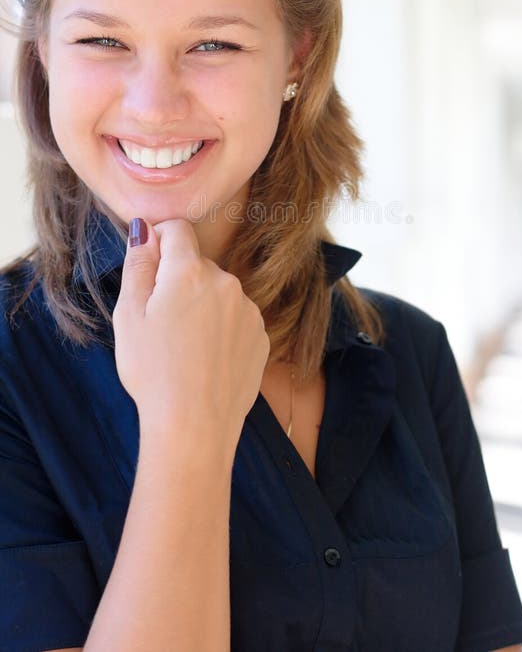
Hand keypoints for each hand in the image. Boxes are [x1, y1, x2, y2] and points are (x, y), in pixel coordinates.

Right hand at [112, 218, 269, 451]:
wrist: (194, 425)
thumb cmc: (152, 371)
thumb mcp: (129, 315)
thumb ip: (139, 264)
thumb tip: (145, 228)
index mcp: (189, 272)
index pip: (177, 230)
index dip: (160, 241)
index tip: (149, 265)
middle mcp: (226, 281)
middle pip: (198, 264)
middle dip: (179, 282)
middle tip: (161, 322)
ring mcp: (248, 309)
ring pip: (218, 292)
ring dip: (203, 305)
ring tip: (185, 347)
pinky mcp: (261, 335)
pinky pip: (236, 318)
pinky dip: (222, 329)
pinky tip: (207, 358)